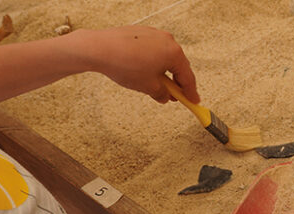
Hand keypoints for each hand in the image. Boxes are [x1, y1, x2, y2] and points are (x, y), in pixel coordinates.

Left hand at [66, 26, 200, 103]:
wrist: (99, 49)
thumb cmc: (124, 64)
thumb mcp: (147, 86)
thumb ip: (161, 93)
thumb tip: (164, 96)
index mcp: (174, 53)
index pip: (187, 77)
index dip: (190, 92)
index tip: (193, 100)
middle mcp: (167, 40)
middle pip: (178, 65)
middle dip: (177, 82)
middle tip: (175, 95)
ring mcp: (154, 35)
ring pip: (165, 57)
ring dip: (164, 71)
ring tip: (156, 84)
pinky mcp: (142, 33)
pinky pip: (153, 50)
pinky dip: (153, 61)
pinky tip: (145, 71)